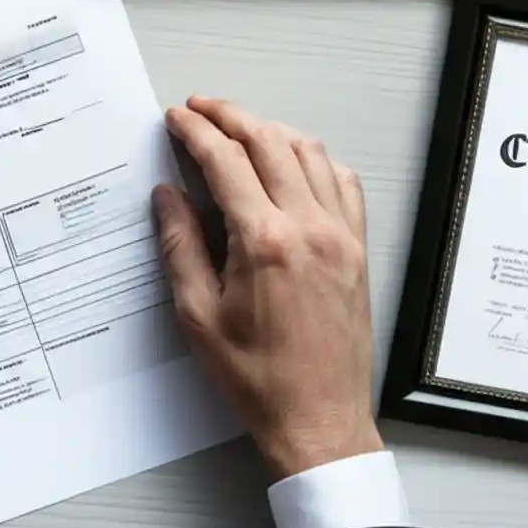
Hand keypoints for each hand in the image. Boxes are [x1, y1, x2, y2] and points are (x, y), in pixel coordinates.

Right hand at [153, 96, 381, 479]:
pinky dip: (316, 160)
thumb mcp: (198, 315)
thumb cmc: (258, 378)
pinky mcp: (359, 249)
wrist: (318, 418)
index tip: (178, 118)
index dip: (197, 131)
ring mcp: (341, 235)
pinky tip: (296, 163)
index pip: (226, 161)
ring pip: (310, 153)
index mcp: (264, 242)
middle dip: (230, 116)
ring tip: (241, 128)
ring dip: (271, 130)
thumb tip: (168, 196)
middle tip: (201, 108)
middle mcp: (309, 228)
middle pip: (268, 142)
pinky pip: (344, 182)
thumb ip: (180, 246)